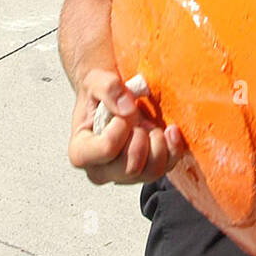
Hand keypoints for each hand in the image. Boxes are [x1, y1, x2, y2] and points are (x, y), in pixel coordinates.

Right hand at [68, 68, 185, 184]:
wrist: (115, 98)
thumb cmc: (100, 94)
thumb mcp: (97, 81)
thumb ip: (107, 89)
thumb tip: (127, 108)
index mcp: (81, 152)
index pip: (107, 149)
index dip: (121, 126)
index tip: (121, 113)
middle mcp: (102, 170)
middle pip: (131, 167)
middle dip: (141, 136)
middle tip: (137, 119)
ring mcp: (126, 174)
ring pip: (152, 171)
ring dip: (158, 143)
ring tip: (150, 125)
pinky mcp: (147, 170)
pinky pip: (168, 167)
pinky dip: (174, 147)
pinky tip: (170, 130)